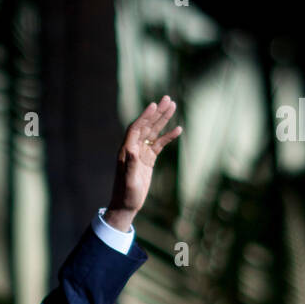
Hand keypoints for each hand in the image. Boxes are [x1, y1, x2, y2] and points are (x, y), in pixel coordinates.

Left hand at [104, 95, 181, 231]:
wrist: (126, 205)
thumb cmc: (126, 195)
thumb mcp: (129, 181)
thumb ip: (131, 165)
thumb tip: (132, 150)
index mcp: (126, 151)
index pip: (136, 128)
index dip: (144, 116)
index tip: (154, 105)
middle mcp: (133, 148)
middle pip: (146, 126)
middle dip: (156, 112)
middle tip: (168, 99)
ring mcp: (141, 153)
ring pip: (153, 132)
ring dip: (162, 119)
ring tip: (173, 106)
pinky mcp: (148, 159)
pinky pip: (159, 144)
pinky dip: (168, 136)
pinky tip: (178, 129)